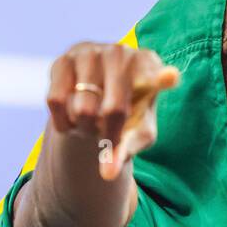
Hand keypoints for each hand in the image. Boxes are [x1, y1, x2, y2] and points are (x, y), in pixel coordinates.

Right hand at [46, 41, 179, 180]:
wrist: (96, 96)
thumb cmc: (126, 116)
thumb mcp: (134, 134)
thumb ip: (125, 152)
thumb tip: (107, 174)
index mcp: (148, 66)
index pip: (156, 76)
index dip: (163, 79)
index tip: (171, 78)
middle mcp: (120, 52)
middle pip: (114, 111)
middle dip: (108, 134)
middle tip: (107, 134)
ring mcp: (89, 52)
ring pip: (82, 109)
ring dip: (84, 128)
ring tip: (91, 122)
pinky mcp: (62, 60)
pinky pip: (56, 101)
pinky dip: (64, 121)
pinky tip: (72, 118)